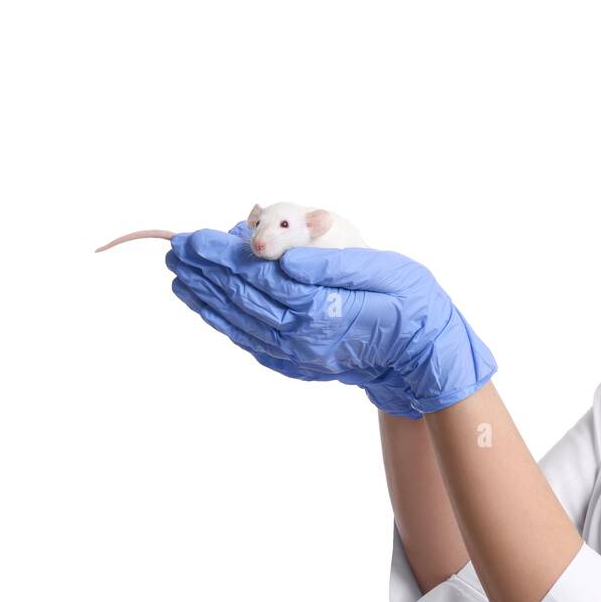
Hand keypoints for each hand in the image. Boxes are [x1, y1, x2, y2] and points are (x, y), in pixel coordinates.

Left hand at [164, 223, 496, 416]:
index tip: (192, 238)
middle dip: (204, 272)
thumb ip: (334, 265)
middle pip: (240, 299)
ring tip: (179, 274)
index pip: (257, 278)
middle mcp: (301, 337)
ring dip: (205, 297)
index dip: (221, 256)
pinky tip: (208, 306)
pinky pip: (249, 341)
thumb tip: (283, 258)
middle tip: (174, 248)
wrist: (425, 359)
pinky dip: (223, 322)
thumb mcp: (387, 271)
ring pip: (238, 322)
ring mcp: (296, 355)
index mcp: (321, 309)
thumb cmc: (414, 305)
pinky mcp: (296, 363)